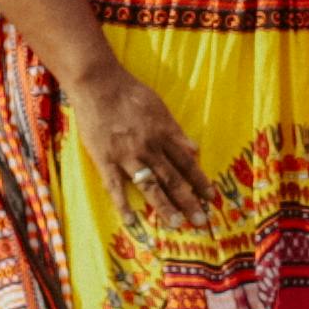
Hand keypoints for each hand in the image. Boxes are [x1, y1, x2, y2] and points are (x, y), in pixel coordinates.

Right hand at [71, 67, 216, 220]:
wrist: (98, 83)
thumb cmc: (129, 92)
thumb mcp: (159, 107)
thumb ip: (176, 131)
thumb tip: (195, 149)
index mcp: (163, 134)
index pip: (187, 162)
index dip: (200, 181)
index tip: (211, 197)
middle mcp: (149, 147)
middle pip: (172, 178)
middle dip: (188, 201)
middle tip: (200, 220)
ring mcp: (126, 155)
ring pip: (149, 185)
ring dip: (164, 206)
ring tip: (175, 224)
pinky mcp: (104, 159)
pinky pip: (115, 186)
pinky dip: (123, 205)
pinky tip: (131, 222)